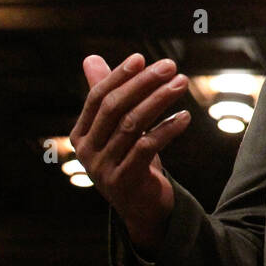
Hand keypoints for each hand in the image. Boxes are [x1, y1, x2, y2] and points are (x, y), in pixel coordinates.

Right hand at [70, 53, 191, 249]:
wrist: (142, 208)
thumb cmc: (130, 160)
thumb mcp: (117, 128)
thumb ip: (105, 95)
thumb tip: (90, 58)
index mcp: (81, 135)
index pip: (97, 98)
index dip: (119, 76)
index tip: (142, 58)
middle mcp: (86, 151)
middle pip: (114, 108)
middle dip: (143, 83)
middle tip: (170, 66)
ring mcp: (103, 168)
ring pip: (131, 125)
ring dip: (159, 100)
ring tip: (181, 83)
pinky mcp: (124, 181)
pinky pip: (147, 148)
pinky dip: (167, 129)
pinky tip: (185, 116)